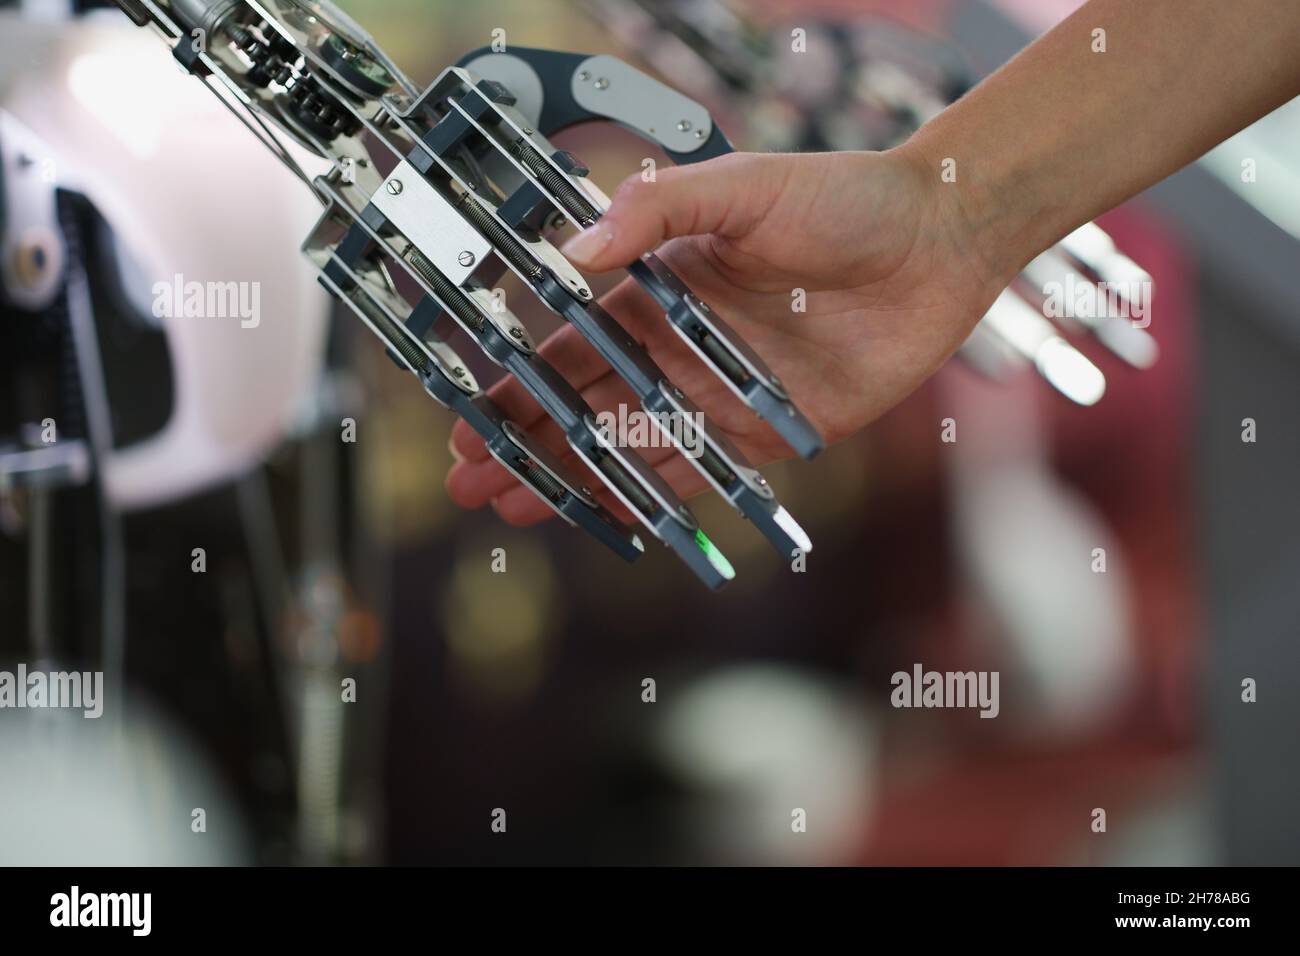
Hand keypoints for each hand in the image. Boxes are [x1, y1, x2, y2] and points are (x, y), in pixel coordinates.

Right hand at [445, 147, 1007, 525]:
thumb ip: (658, 211)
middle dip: (528, 444)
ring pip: (631, 447)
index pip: (571, 346)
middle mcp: (683, 347)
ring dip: (574, 478)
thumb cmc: (842, 198)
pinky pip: (701, 471)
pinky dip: (652, 494)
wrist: (937, 238)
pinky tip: (605, 513)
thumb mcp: (741, 187)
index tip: (473, 417)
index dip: (520, 383)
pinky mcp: (771, 429)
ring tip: (515, 508)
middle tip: (471, 483)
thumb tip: (574, 253)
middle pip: (587, 406)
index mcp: (661, 290)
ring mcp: (723, 392)